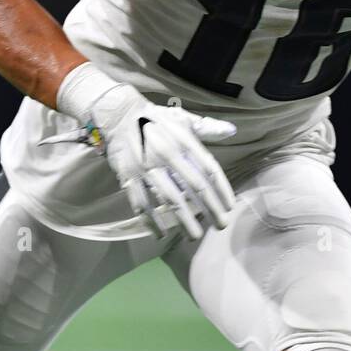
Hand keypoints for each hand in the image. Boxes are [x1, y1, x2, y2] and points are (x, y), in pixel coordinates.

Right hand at [55, 63, 237, 239]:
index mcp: (184, 141)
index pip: (209, 168)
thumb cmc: (156, 119)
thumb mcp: (183, 119)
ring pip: (169, 198)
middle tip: (220, 225)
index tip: (230, 207)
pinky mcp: (129, 176)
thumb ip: (207, 127)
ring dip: (184, 219)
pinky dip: (151, 221)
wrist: (119, 115)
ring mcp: (146, 166)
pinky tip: (162, 234)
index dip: (222, 189)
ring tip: (195, 235)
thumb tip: (232, 131)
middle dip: (210, 209)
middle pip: (193, 187)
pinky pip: (141, 203)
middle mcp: (167, 153)